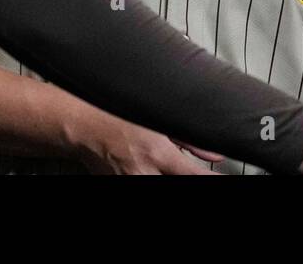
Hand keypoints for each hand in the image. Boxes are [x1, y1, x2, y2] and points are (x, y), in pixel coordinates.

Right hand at [78, 117, 223, 174]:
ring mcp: (130, 182)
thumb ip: (189, 142)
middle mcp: (145, 172)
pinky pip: (141, 185)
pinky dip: (150, 176)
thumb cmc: (119, 117)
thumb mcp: (157, 123)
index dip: (209, 179)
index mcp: (158, 154)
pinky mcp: (117, 185)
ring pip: (160, 185)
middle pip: (176, 184)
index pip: (194, 176)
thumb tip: (215, 155)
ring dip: (167, 177)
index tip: (219, 177)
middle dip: (186, 178)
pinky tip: (152, 170)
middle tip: (187, 171)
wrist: (83, 127)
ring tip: (164, 167)